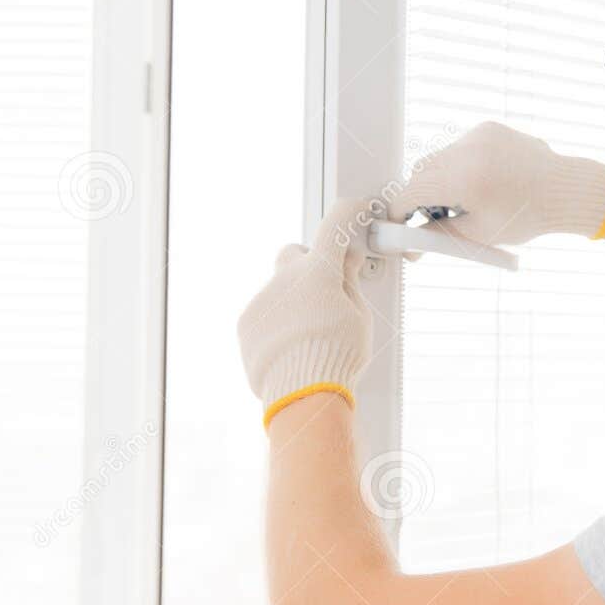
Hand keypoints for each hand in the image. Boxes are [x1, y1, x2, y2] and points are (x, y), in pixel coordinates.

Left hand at [238, 198, 374, 426]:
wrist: (302, 395)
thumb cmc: (337, 357)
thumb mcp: (358, 317)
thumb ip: (349, 283)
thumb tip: (346, 261)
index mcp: (319, 272)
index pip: (336, 227)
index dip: (349, 213)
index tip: (355, 209)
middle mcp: (286, 278)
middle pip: (295, 254)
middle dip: (308, 265)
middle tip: (325, 289)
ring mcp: (263, 299)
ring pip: (280, 290)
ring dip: (294, 303)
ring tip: (311, 337)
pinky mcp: (246, 322)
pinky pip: (264, 313)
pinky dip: (277, 324)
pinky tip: (292, 347)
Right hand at [389, 122, 604, 246]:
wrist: (566, 189)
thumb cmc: (529, 216)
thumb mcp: (479, 233)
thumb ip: (438, 235)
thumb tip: (411, 243)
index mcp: (464, 179)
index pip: (412, 192)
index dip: (400, 210)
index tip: (398, 222)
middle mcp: (467, 150)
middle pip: (421, 171)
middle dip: (419, 195)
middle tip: (429, 218)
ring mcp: (478, 135)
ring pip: (438, 157)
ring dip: (438, 179)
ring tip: (462, 201)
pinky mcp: (488, 129)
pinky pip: (459, 147)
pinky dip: (459, 165)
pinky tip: (481, 182)